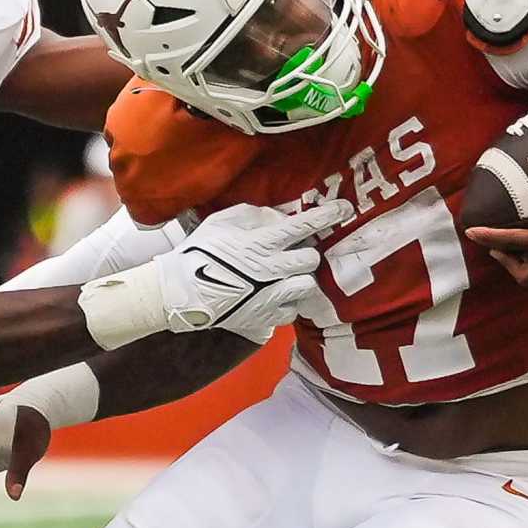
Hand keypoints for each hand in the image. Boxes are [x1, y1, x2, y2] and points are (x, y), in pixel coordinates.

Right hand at [156, 200, 350, 340]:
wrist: (182, 292)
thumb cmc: (199, 252)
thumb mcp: (222, 222)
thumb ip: (255, 215)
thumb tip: (279, 217)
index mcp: (262, 242)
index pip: (304, 225)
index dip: (327, 215)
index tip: (345, 209)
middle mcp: (272, 268)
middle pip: (311, 258)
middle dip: (306, 253)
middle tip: (293, 253)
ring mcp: (272, 295)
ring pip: (308, 285)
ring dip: (301, 279)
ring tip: (287, 277)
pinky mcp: (267, 317)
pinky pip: (294, 311)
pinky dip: (289, 303)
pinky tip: (277, 297)